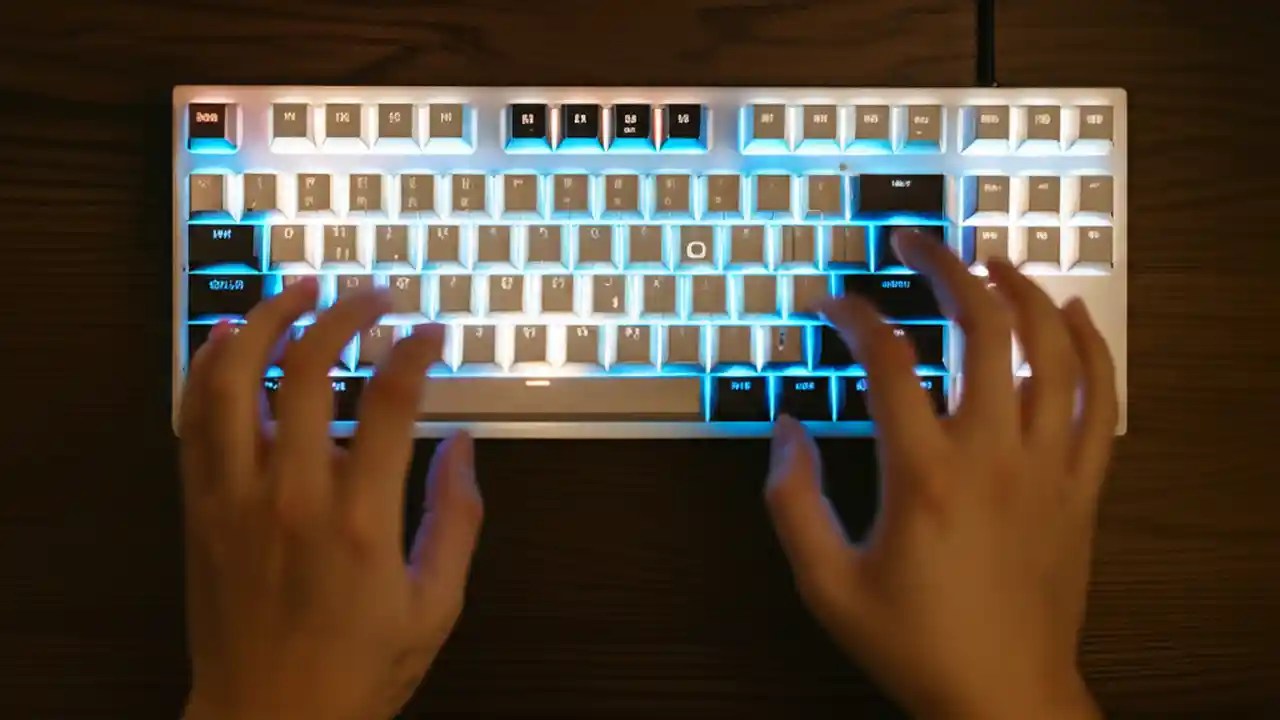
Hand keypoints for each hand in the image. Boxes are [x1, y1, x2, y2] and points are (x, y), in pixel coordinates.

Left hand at [178, 278, 482, 719]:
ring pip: (237, 380)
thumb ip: (457, 521)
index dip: (415, 350)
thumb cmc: (358, 670)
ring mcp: (236, 496)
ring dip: (267, 321)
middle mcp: (293, 495)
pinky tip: (229, 337)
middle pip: (312, 370)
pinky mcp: (201, 506)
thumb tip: (464, 449)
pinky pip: (193, 419)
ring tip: (298, 290)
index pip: (392, 401)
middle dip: (345, 313)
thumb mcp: (436, 606)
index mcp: (362, 520)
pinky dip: (208, 368)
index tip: (429, 333)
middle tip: (371, 295)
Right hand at [765, 231, 1115, 719]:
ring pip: (1051, 350)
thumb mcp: (826, 583)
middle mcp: (992, 456)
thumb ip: (793, 500)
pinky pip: (1101, 401)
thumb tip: (787, 429)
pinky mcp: (1080, 487)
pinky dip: (1091, 348)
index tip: (834, 304)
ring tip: (993, 259)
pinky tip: (1072, 315)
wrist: (1003, 696)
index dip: (855, 316)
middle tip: (917, 242)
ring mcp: (1047, 468)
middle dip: (946, 268)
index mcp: (924, 476)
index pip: (889, 361)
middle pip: (982, 327)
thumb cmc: (914, 643)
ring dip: (1023, 291)